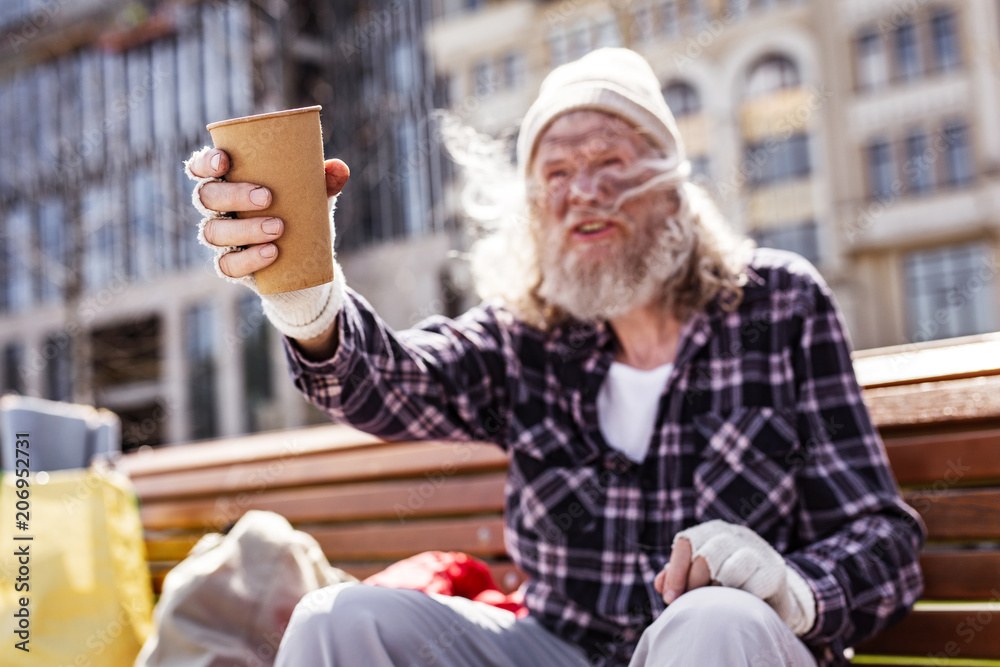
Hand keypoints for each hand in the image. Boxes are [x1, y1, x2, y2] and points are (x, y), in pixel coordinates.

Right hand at [185, 147, 349, 279]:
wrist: (307, 265)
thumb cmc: (300, 217)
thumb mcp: (313, 198)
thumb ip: (325, 182)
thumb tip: (340, 168)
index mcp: (229, 183)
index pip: (201, 169)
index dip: (205, 163)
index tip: (225, 160)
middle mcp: (217, 210)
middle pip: (207, 197)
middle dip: (233, 195)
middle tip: (267, 197)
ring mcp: (222, 240)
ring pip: (213, 231)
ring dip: (244, 228)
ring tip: (277, 228)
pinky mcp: (232, 267)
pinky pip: (227, 265)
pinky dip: (248, 258)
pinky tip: (271, 253)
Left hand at [663, 520, 816, 635]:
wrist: (772, 592)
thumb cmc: (727, 583)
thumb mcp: (701, 576)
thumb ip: (678, 577)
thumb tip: (659, 585)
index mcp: (711, 531)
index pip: (686, 542)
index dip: (675, 572)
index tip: (670, 598)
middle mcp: (734, 534)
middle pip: (706, 556)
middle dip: (693, 584)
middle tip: (692, 604)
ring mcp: (756, 549)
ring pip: (729, 570)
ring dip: (717, 592)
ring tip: (715, 604)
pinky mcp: (774, 570)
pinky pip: (752, 586)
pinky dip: (740, 599)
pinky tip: (736, 606)